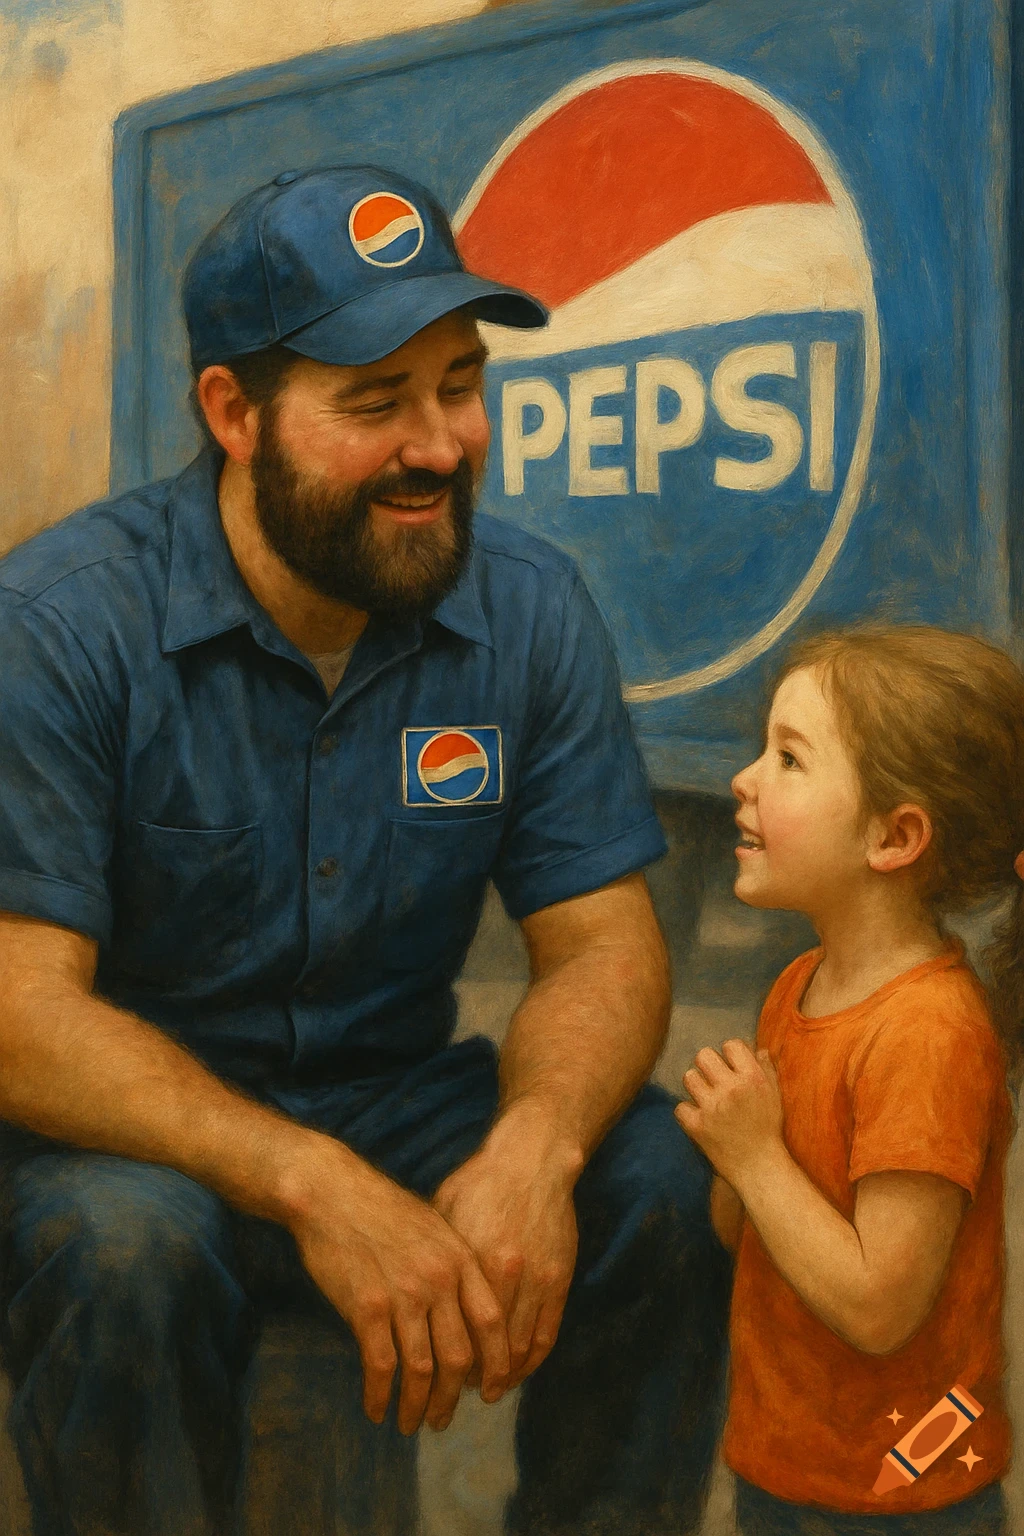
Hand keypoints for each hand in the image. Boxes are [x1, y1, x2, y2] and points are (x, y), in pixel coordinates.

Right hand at [287, 1148, 509, 1434]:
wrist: (331, 1191)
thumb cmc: (380, 1209)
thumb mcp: (432, 1226)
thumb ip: (453, 1266)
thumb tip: (466, 1315)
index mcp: (459, 1258)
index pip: (492, 1323)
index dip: (497, 1362)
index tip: (494, 1390)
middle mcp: (438, 1279)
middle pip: (460, 1355)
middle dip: (453, 1397)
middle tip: (443, 1420)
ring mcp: (404, 1294)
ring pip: (422, 1369)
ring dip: (417, 1406)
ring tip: (411, 1424)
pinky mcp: (367, 1307)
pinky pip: (380, 1366)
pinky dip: (380, 1395)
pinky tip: (375, 1410)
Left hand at [433, 1112, 579, 1388]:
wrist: (531, 1159)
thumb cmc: (478, 1184)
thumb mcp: (442, 1217)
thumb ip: (431, 1260)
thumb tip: (402, 1298)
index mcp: (471, 1260)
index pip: (453, 1331)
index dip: (437, 1364)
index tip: (423, 1382)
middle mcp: (506, 1274)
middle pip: (484, 1348)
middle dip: (464, 1382)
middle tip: (448, 1399)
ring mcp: (538, 1279)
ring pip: (517, 1350)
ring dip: (499, 1379)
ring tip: (481, 1393)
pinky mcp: (560, 1279)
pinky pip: (546, 1335)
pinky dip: (530, 1362)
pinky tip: (515, 1374)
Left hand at [675, 1039, 783, 1184]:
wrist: (760, 1168)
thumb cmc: (769, 1130)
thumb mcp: (775, 1096)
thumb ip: (766, 1069)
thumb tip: (758, 1049)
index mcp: (752, 1078)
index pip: (730, 1045)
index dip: (729, 1055)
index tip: (731, 1068)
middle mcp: (731, 1088)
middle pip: (703, 1056)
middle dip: (708, 1066)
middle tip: (714, 1081)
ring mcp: (712, 1107)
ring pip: (688, 1077)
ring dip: (696, 1087)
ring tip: (707, 1099)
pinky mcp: (697, 1126)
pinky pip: (680, 1107)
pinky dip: (688, 1113)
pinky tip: (699, 1118)